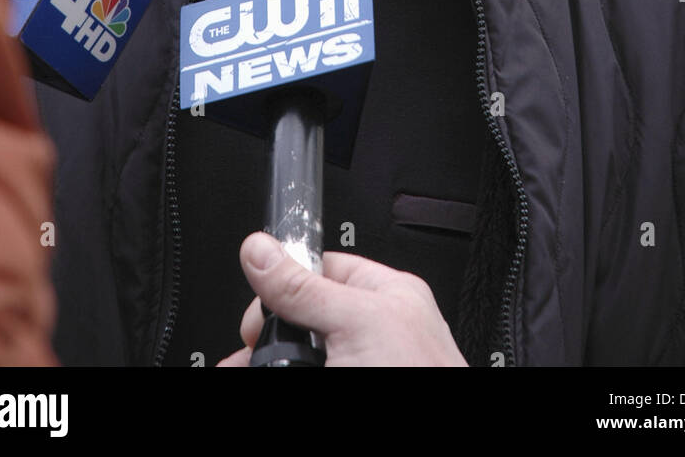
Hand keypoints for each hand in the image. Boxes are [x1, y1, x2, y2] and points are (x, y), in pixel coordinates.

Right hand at [216, 231, 468, 367]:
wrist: (442, 454)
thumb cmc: (422, 378)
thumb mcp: (357, 324)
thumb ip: (305, 289)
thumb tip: (260, 249)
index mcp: (386, 297)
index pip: (322, 270)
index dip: (284, 285)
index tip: (258, 312)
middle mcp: (373, 335)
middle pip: (302, 323)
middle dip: (267, 338)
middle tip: (245, 355)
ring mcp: (360, 367)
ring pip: (299, 358)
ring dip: (266, 361)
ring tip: (243, 368)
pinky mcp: (346, 387)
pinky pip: (304, 372)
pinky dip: (280, 370)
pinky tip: (261, 370)